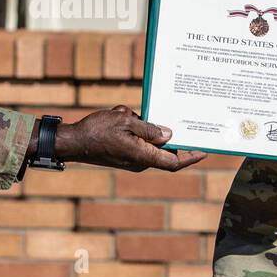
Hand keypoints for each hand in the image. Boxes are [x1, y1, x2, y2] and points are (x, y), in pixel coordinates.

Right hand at [54, 105, 205, 171]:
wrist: (72, 142)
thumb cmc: (97, 131)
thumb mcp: (125, 121)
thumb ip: (149, 128)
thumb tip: (170, 135)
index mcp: (143, 156)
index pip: (174, 161)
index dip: (191, 157)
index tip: (205, 150)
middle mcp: (140, 161)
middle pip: (163, 148)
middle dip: (160, 130)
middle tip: (168, 116)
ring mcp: (131, 157)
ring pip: (147, 138)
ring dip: (140, 123)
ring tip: (121, 114)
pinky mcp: (124, 152)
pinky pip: (136, 137)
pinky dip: (130, 124)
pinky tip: (117, 115)